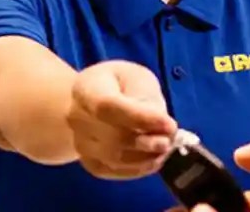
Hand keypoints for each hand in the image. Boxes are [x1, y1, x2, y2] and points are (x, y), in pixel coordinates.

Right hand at [67, 60, 176, 179]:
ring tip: (166, 148)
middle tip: (172, 137)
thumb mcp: (136, 77)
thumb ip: (147, 99)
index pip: (107, 106)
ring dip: (146, 157)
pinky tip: (155, 159)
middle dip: (148, 140)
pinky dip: (138, 169)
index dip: (141, 118)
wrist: (92, 102)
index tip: (169, 124)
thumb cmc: (119, 85)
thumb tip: (163, 127)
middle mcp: (76, 118)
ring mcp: (80, 143)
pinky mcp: (89, 162)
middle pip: (113, 136)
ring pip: (115, 158)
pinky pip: (115, 171)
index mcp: (86, 88)